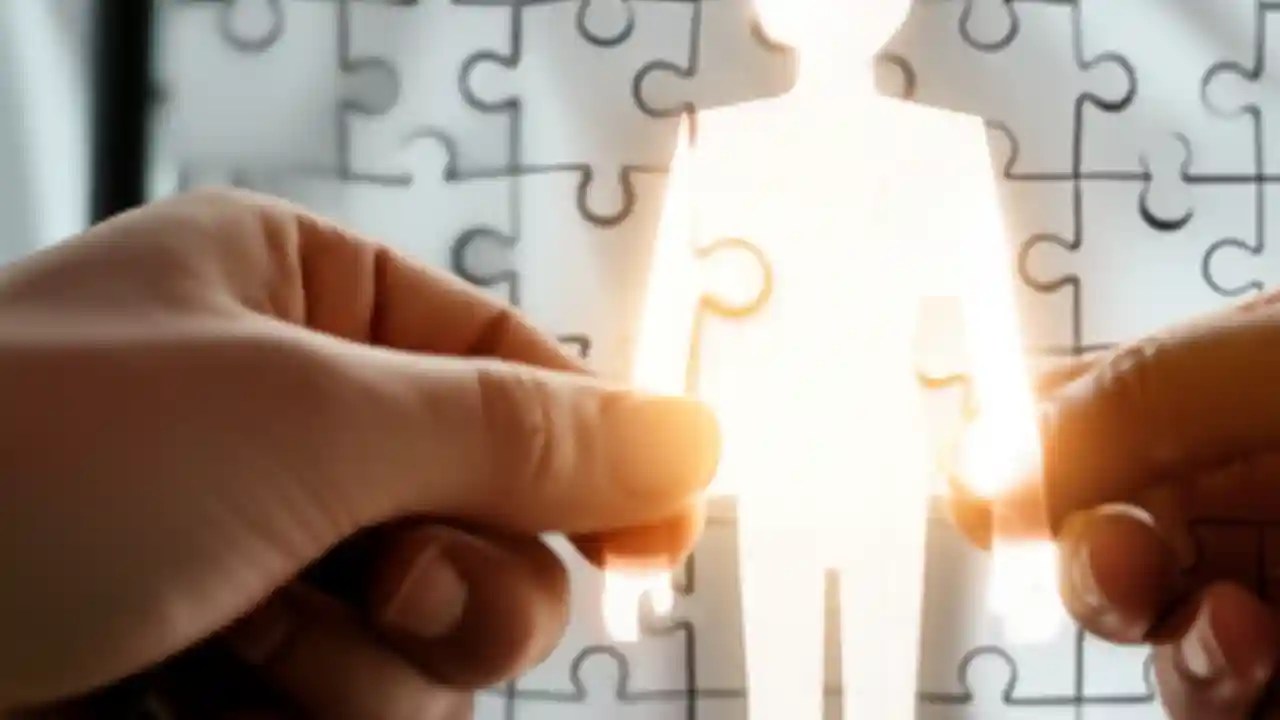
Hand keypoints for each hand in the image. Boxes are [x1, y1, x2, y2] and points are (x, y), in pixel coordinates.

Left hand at [0, 190, 719, 716]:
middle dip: (460, 580)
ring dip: (369, 668)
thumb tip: (687, 431)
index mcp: (309, 300)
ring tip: (248, 645)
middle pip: (496, 520)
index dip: (601, 455)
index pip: (519, 371)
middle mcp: (292, 419)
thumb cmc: (25, 464)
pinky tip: (201, 698)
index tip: (660, 542)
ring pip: (435, 640)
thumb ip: (518, 435)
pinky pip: (356, 709)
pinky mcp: (223, 663)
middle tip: (389, 582)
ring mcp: (260, 546)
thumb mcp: (307, 422)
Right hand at [952, 294, 1279, 718]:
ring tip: (1228, 624)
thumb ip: (1137, 400)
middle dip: (1075, 551)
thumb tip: (977, 461)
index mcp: (1204, 392)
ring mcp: (1251, 586)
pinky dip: (1208, 685)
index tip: (978, 479)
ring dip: (1144, 626)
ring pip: (1137, 629)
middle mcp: (1219, 491)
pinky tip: (1251, 649)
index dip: (999, 447)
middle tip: (1116, 553)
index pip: (1056, 415)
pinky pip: (1207, 696)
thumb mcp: (1277, 362)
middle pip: (1077, 532)